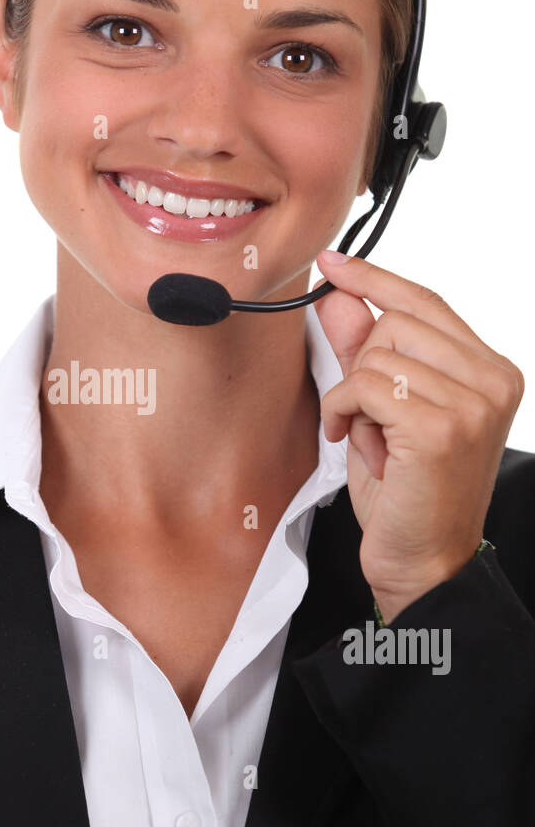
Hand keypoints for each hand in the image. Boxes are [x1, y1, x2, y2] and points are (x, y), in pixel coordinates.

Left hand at [313, 250, 523, 622]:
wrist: (423, 564)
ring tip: (375, 441)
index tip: (333, 263)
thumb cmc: (405, 494)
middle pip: (396, 322)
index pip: (426, 302)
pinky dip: (345, 412)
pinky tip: (357, 445)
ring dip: (354, 397)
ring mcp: (473, 402)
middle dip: (363, 366)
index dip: (375, 279)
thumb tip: (336, 295)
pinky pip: (364, 385)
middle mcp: (493, 380)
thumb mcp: (381, 412)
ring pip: (377, 353)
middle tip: (372, 419)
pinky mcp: (442, 426)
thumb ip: (362, 351)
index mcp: (490, 371)